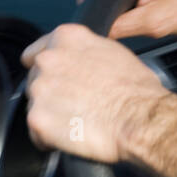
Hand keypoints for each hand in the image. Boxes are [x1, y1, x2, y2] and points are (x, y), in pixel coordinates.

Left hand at [22, 24, 167, 162]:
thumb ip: (87, 52)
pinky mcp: (37, 118)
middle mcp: (48, 59)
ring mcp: (40, 89)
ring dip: (52, 115)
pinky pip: (37, 133)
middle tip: (78, 103)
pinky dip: (50, 138)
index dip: (50, 69)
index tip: (56, 79)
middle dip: (52, 93)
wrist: (140, 120)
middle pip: (35, 79)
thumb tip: (84, 61)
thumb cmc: (137, 91)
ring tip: (80, 121)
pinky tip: (73, 135)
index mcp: (67, 38)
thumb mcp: (116, 54)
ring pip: (35, 106)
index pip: (36, 51)